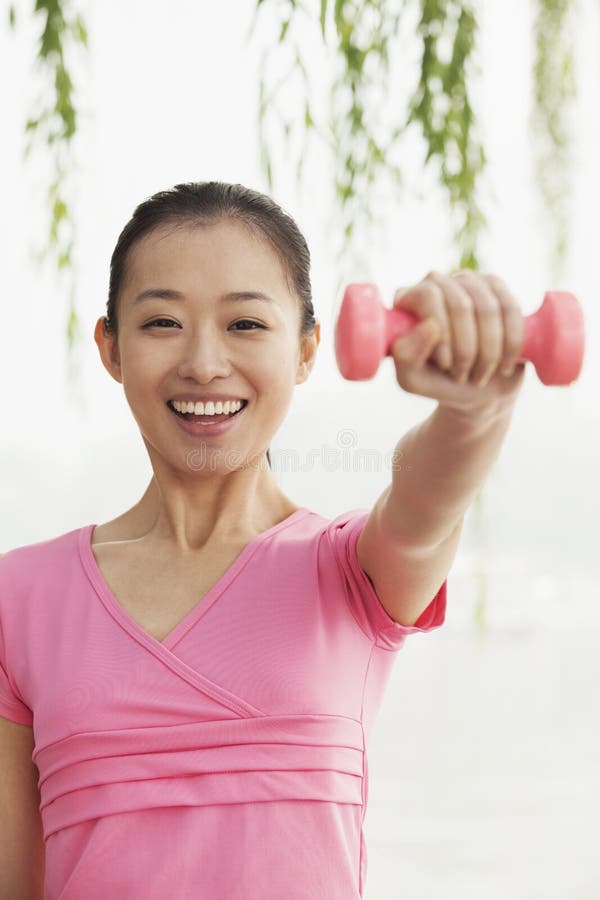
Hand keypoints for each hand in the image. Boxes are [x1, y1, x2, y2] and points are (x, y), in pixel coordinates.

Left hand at [390, 270, 526, 414]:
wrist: (474, 389)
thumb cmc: (437, 382)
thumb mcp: (412, 380)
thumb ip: (406, 357)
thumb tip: (430, 326)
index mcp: (407, 297)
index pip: (429, 297)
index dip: (443, 332)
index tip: (446, 365)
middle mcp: (436, 282)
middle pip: (460, 303)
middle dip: (466, 349)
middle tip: (463, 376)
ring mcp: (468, 281)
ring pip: (488, 308)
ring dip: (489, 351)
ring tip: (480, 375)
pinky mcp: (497, 287)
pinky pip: (511, 309)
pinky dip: (511, 342)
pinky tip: (504, 364)